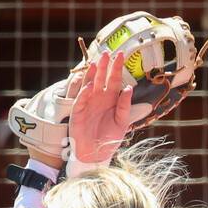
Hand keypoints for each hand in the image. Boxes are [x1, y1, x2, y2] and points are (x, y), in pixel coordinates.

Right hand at [67, 50, 133, 168]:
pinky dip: (84, 93)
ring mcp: (87, 104)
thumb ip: (125, 106)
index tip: (122, 55)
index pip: (115, 80)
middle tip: (107, 53)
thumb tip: (129, 89)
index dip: (117, 68)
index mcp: (111, 99)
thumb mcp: (122, 123)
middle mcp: (99, 98)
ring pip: (89, 85)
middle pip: (101, 78)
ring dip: (92, 75)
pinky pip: (80, 101)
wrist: (97, 154)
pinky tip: (90, 86)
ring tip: (96, 63)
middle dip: (104, 66)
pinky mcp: (78, 113)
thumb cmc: (110, 138)